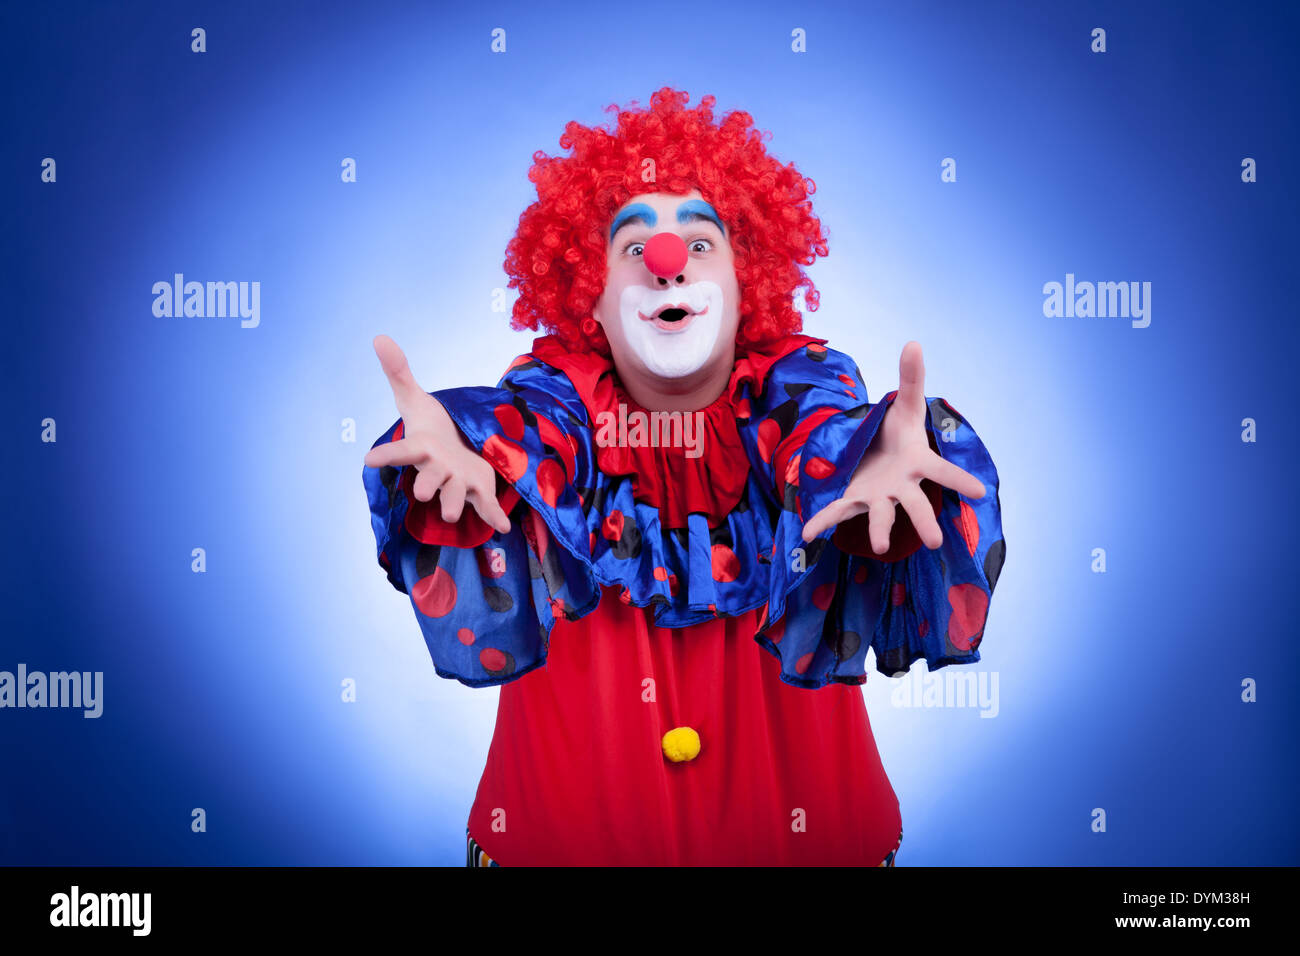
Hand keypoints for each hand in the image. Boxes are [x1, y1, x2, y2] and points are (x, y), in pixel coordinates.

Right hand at [363, 334, 511, 533]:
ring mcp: (457, 483)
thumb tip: (379, 337)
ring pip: (453, 496)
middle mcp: (437, 470)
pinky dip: (492, 517)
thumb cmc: (431, 428)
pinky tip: (502, 527)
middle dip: (427, 486)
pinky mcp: (478, 491)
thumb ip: (399, 372)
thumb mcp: (415, 399)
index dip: (387, 455)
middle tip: (422, 493)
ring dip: (453, 503)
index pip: (401, 451)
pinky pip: (484, 507)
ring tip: (450, 512)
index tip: (368, 460)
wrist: (454, 451)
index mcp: (422, 448)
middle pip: (429, 480)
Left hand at [800, 341, 984, 552]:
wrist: (877, 453)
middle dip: (924, 522)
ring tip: (879, 547)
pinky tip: (807, 535)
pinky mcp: (854, 501)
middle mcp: (901, 486)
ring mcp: (878, 497)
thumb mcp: (903, 405)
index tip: (980, 492)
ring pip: (881, 515)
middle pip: (915, 504)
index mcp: (917, 463)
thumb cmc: (897, 433)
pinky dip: (822, 524)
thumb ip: (910, 378)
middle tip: (936, 542)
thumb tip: (913, 342)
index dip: (960, 481)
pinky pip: (837, 512)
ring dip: (879, 530)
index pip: (942, 471)